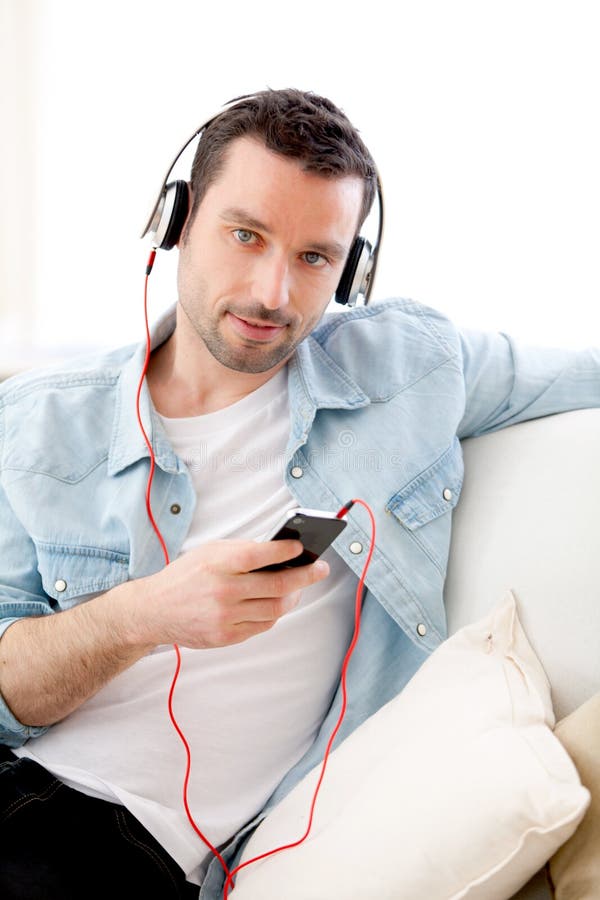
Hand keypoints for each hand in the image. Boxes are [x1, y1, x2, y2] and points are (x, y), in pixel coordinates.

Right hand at [131, 538, 329, 649]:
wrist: (154, 610)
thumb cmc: (186, 575)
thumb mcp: (209, 552)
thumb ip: (242, 551)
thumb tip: (282, 552)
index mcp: (217, 563)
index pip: (260, 555)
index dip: (286, 551)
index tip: (303, 548)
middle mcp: (222, 590)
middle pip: (277, 585)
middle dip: (306, 576)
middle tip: (321, 569)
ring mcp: (225, 617)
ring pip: (275, 608)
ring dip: (294, 596)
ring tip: (301, 587)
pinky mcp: (225, 637)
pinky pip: (263, 625)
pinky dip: (275, 613)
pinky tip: (279, 603)